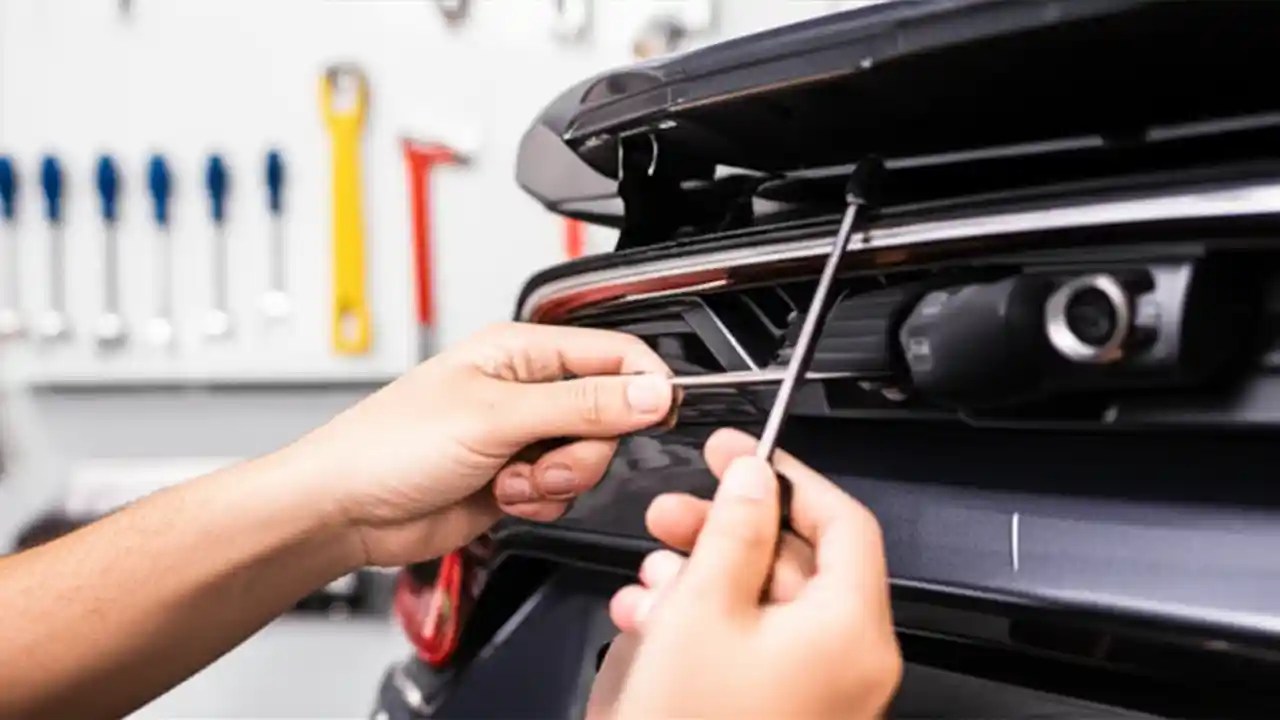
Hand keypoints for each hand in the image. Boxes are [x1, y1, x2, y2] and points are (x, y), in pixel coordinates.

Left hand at [288, 322, 674, 567]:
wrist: (346, 509)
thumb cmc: (390, 445)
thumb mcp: (496, 417)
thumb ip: (582, 406)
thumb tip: (650, 393)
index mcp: (521, 351)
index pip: (614, 352)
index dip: (645, 383)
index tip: (659, 415)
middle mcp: (527, 390)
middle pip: (610, 415)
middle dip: (584, 448)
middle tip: (544, 458)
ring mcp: (523, 436)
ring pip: (589, 458)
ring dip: (557, 480)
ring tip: (511, 480)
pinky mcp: (517, 478)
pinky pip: (563, 491)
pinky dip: (540, 501)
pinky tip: (501, 497)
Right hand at [592, 428, 901, 719]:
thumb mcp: (704, 611)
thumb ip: (734, 530)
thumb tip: (752, 477)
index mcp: (851, 629)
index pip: (843, 521)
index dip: (789, 476)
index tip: (741, 452)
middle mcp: (850, 663)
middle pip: (798, 562)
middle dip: (729, 529)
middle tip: (677, 511)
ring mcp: (818, 695)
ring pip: (768, 606)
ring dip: (707, 576)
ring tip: (654, 572)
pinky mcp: (783, 714)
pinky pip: (755, 649)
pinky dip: (708, 624)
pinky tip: (656, 619)